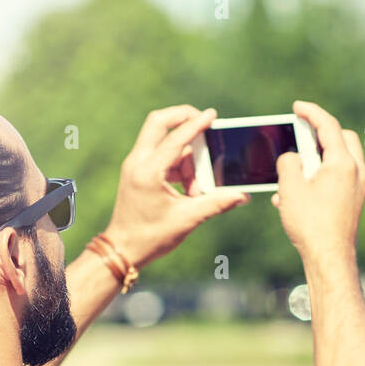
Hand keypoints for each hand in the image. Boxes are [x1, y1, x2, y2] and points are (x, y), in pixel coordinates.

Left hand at [103, 105, 249, 267]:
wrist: (122, 250)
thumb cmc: (150, 237)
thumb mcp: (186, 219)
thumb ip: (216, 203)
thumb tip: (242, 195)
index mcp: (147, 172)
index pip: (175, 138)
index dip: (196, 125)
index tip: (213, 115)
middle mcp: (137, 162)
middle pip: (159, 122)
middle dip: (183, 119)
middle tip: (205, 124)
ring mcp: (135, 165)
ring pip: (164, 142)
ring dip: (185, 156)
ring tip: (197, 187)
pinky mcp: (137, 171)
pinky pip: (161, 156)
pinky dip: (178, 165)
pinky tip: (189, 188)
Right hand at [273, 100, 364, 264]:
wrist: (329, 258)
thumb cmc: (311, 225)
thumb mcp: (290, 189)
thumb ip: (288, 164)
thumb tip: (292, 158)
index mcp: (343, 163)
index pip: (329, 126)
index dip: (311, 113)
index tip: (298, 106)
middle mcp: (357, 172)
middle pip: (343, 139)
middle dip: (322, 134)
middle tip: (301, 134)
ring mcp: (359, 187)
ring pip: (342, 159)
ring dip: (320, 157)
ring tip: (296, 168)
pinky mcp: (355, 201)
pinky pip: (340, 177)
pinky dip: (323, 174)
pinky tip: (300, 192)